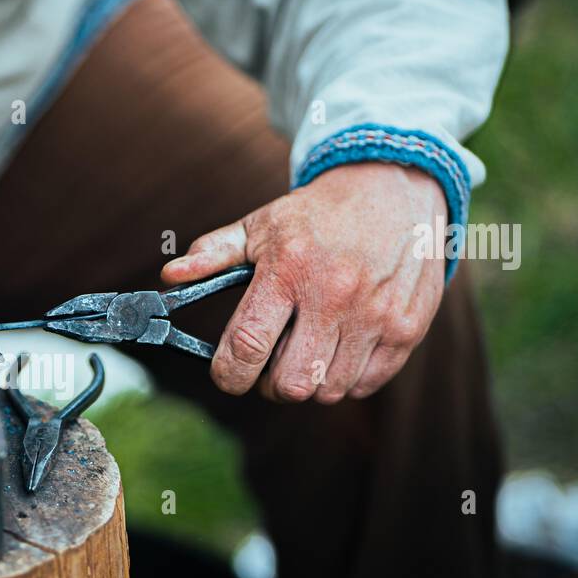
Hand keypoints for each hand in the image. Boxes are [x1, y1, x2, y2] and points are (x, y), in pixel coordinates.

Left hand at [161, 162, 446, 402]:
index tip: (226, 374)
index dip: (228, 375)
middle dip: (270, 385)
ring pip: (329, 390)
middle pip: (290, 383)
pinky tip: (339, 350)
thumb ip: (213, 254)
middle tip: (269, 366)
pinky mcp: (408, 327)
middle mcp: (335, 295)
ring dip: (310, 383)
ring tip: (306, 353)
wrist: (396, 187)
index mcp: (288, 270)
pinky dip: (347, 380)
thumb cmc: (320, 213)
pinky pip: (366, 384)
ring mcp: (376, 315)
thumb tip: (170, 277)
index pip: (247, 346)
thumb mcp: (262, 224)